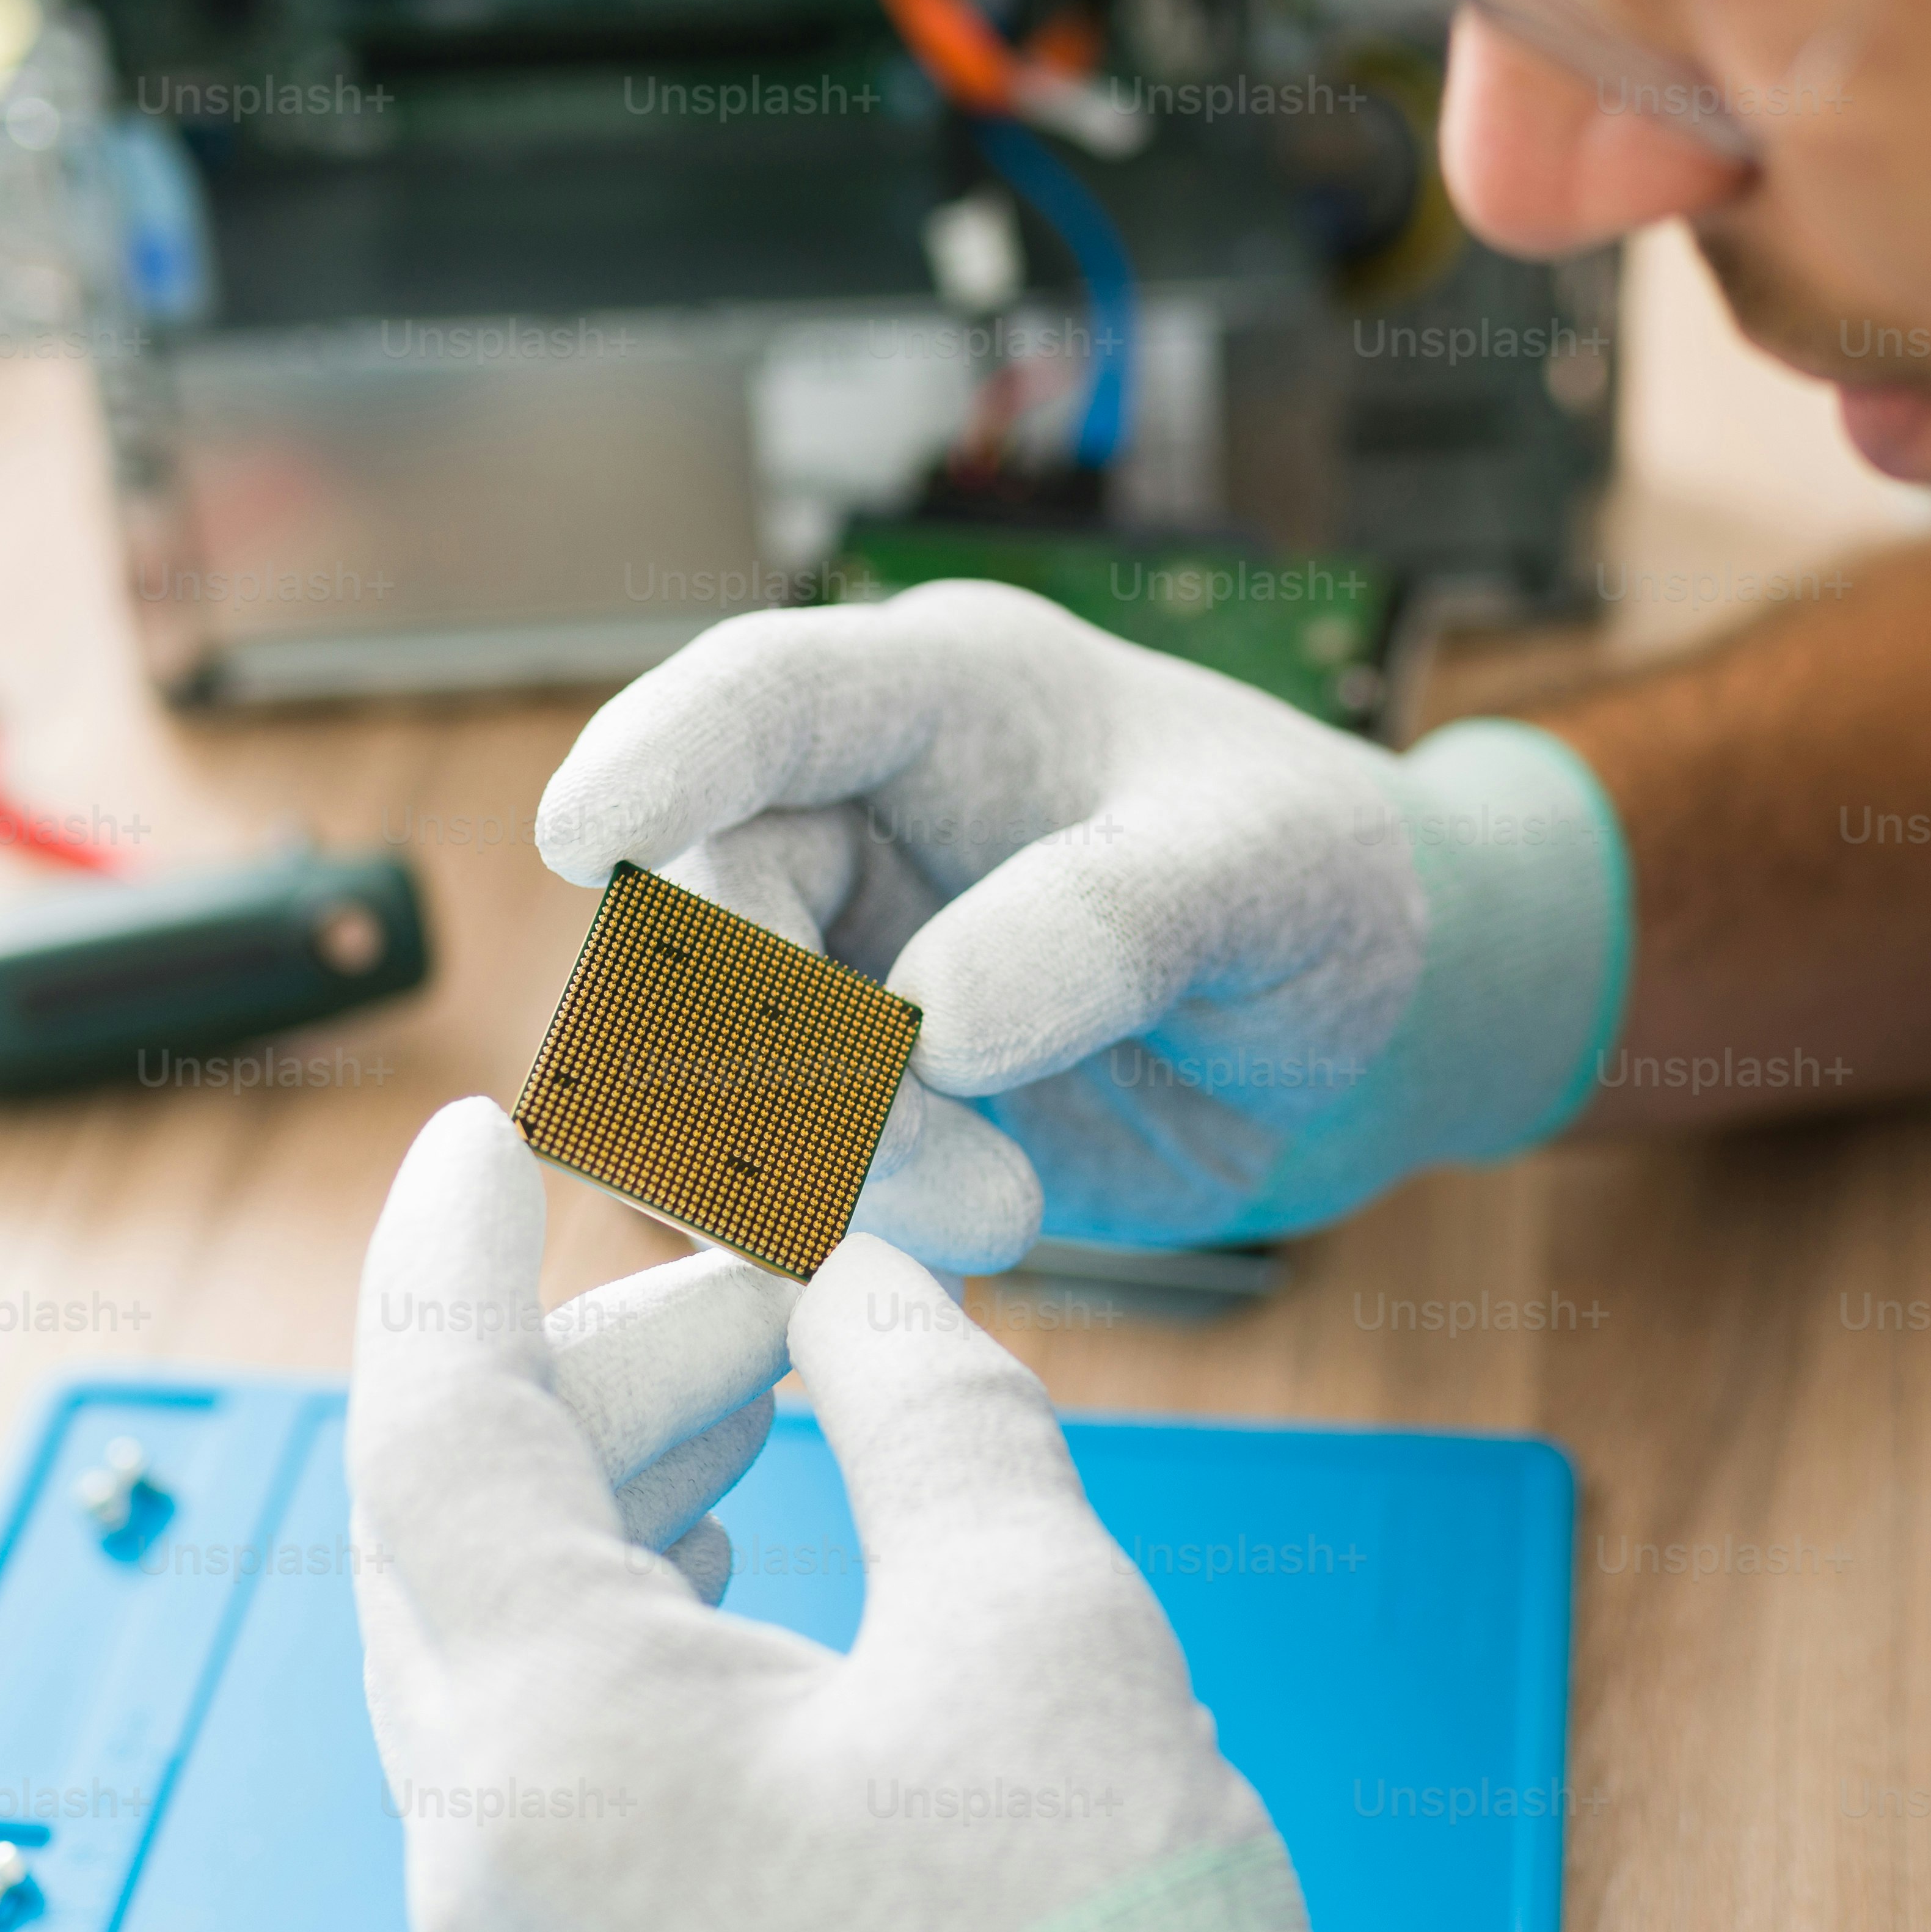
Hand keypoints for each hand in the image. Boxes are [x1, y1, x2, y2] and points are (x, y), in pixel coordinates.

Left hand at [348, 1100, 1521, 1931]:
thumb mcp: (1039, 1606)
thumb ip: (925, 1400)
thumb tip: (855, 1273)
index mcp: (550, 1742)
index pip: (431, 1422)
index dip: (453, 1252)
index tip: (475, 1128)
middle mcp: (484, 1859)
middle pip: (450, 1534)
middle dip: (591, 1371)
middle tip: (764, 1283)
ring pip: (491, 1648)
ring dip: (612, 1496)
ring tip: (772, 1401)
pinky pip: (538, 1762)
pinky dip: (619, 1623)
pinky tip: (742, 1568)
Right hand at [538, 580, 1628, 1253]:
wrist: (1349, 1031)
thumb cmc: (1319, 888)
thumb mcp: (1269, 876)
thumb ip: (1114, 922)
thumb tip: (936, 1016)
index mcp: (941, 700)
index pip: (764, 696)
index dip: (662, 752)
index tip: (581, 834)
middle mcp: (849, 816)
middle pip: (707, 914)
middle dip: (806, 1063)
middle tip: (985, 1186)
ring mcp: (830, 958)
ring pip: (708, 1066)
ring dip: (833, 1166)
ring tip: (1009, 1213)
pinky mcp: (838, 1098)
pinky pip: (760, 1170)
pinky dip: (838, 1223)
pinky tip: (971, 1235)